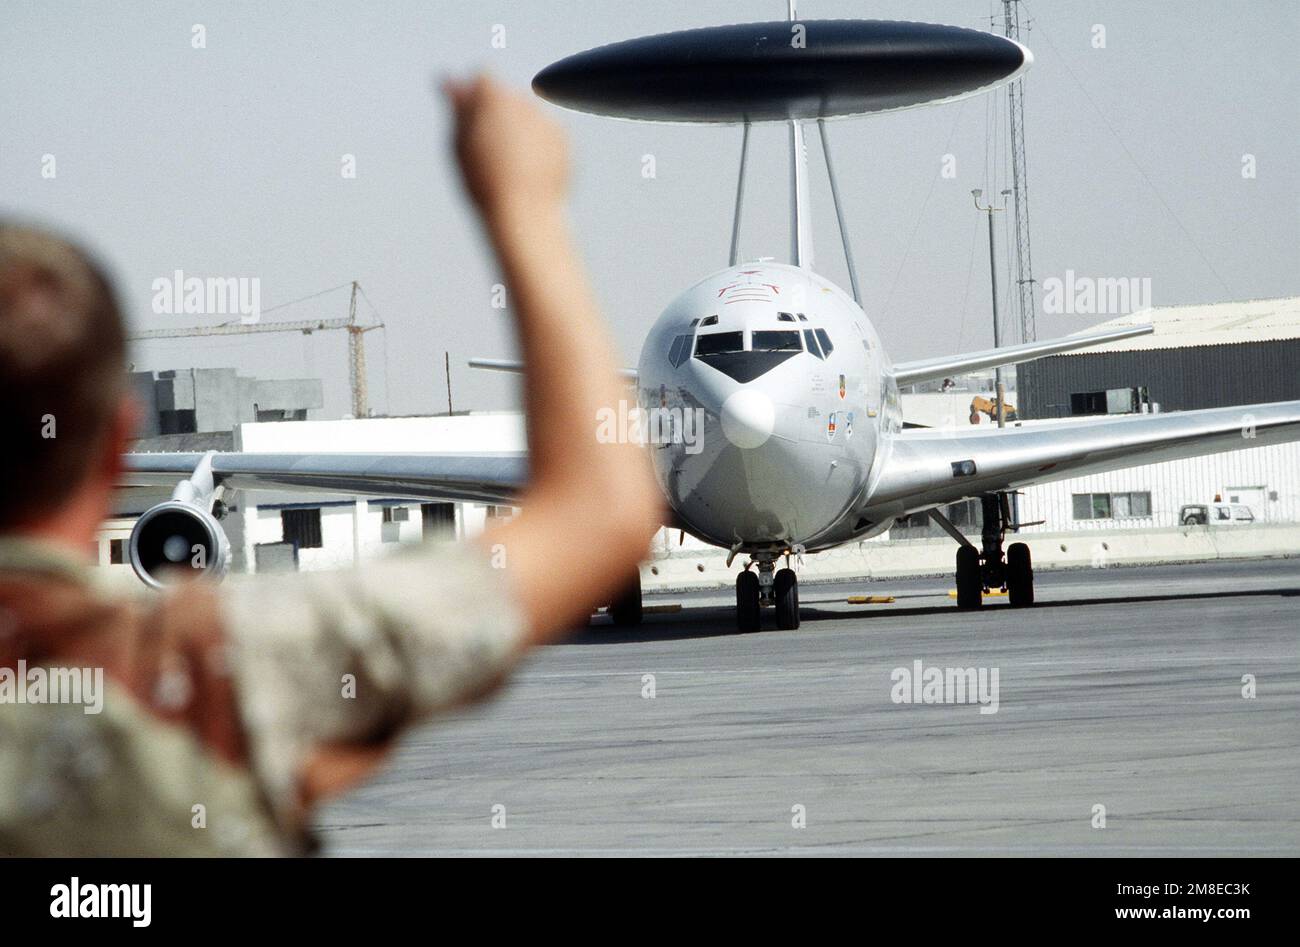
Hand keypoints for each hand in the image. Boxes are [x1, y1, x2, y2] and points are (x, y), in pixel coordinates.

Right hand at [444, 74, 569, 217]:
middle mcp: (522, 99)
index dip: (475, 97)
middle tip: (490, 150)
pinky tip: (529, 169)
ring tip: (511, 164)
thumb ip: (457, 106)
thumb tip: (447, 78)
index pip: (483, 76)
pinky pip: (547, 132)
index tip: (472, 123)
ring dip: (519, 128)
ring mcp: (546, 116)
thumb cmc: (484, 181)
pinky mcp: (563, 135)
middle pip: (507, 94)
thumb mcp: (459, 143)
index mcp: (493, 95)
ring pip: (528, 113)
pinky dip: (539, 144)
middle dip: (499, 113)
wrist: (524, 212)